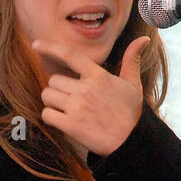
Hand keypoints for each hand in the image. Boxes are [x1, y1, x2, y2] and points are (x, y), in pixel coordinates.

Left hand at [35, 37, 149, 155]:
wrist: (131, 142)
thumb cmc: (131, 113)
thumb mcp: (133, 84)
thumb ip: (131, 60)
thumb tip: (144, 39)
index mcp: (98, 76)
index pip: (69, 56)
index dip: (50, 48)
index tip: (36, 45)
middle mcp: (85, 89)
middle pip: (53, 80)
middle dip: (58, 89)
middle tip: (71, 99)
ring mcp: (77, 108)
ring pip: (47, 96)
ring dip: (53, 103)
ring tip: (67, 109)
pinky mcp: (71, 125)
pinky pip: (47, 114)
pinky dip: (51, 117)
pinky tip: (62, 120)